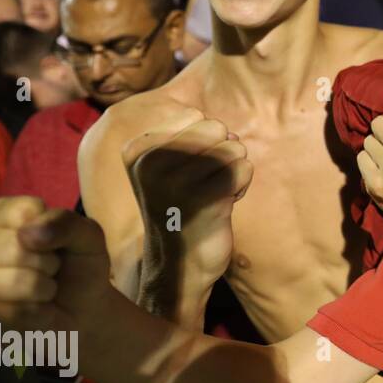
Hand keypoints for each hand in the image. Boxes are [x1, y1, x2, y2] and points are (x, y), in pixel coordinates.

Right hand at [0, 197, 109, 331]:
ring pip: (11, 282)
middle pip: (14, 249)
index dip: (51, 231)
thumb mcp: (88, 236)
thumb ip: (65, 224)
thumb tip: (27, 235)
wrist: (81, 310)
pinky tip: (36, 306)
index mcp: (3, 213)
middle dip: (47, 263)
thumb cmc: (80, 265)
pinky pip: (11, 311)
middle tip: (53, 268)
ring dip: (42, 289)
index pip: (21, 214)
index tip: (57, 242)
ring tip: (45, 286)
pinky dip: (36, 311)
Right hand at [121, 111, 252, 285]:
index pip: (196, 117)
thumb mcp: (171, 166)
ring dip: (232, 172)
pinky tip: (221, 206)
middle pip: (216, 128)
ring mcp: (178, 182)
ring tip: (211, 196)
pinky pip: (244, 169)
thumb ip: (193, 134)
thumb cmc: (180, 208)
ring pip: (234, 148)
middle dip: (222, 153)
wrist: (178, 265)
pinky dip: (241, 186)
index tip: (189, 172)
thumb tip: (228, 131)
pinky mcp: (206, 199)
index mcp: (138, 150)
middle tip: (204, 184)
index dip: (205, 143)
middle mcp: (152, 163)